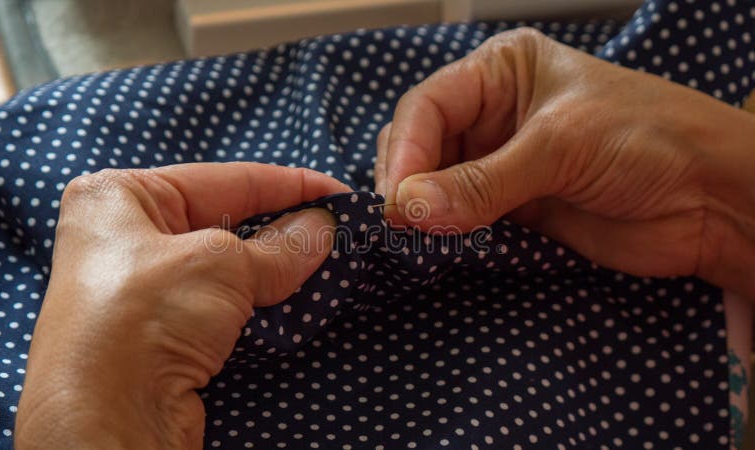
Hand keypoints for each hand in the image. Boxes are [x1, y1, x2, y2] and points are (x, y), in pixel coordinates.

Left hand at [15, 163, 348, 448]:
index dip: (288, 184)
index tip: (338, 195)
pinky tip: (297, 298)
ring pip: (227, 266)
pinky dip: (258, 300)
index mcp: (121, 196)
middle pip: (225, 221)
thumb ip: (281, 246)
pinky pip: (221, 303)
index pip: (225, 179)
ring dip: (275, 267)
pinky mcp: (160, 332)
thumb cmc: (143, 316)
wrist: (105, 418)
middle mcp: (125, 236)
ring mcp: (141, 287)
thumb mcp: (222, 265)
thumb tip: (325, 227)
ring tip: (330, 261)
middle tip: (340, 231)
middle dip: (284, 227)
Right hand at [376, 28, 754, 297]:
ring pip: (434, 183)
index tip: (397, 198)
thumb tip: (406, 210)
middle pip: (421, 143)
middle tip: (402, 224)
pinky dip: (444, 233)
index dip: (407, 149)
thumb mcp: (561, 146)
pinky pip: (460, 216)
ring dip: (421, 211)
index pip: (430, 104)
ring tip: (415, 239)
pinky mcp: (513, 207)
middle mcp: (495, 113)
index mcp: (504, 71)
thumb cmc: (649, 140)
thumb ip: (481, 183)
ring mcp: (501, 161)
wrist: (715, 201)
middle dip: (407, 180)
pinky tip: (437, 246)